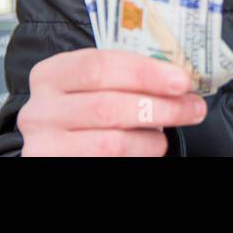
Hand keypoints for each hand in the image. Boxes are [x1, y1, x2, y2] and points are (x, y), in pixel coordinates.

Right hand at [19, 48, 207, 155]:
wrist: (57, 146)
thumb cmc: (82, 108)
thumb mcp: (92, 86)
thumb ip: (124, 77)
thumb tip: (177, 77)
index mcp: (51, 74)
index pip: (99, 66)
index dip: (144, 73)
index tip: (181, 80)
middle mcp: (40, 109)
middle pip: (107, 106)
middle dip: (159, 107)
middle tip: (192, 108)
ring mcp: (44, 143)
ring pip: (110, 142)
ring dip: (150, 139)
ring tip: (166, 136)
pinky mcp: (53, 166)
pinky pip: (104, 162)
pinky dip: (137, 157)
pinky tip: (149, 149)